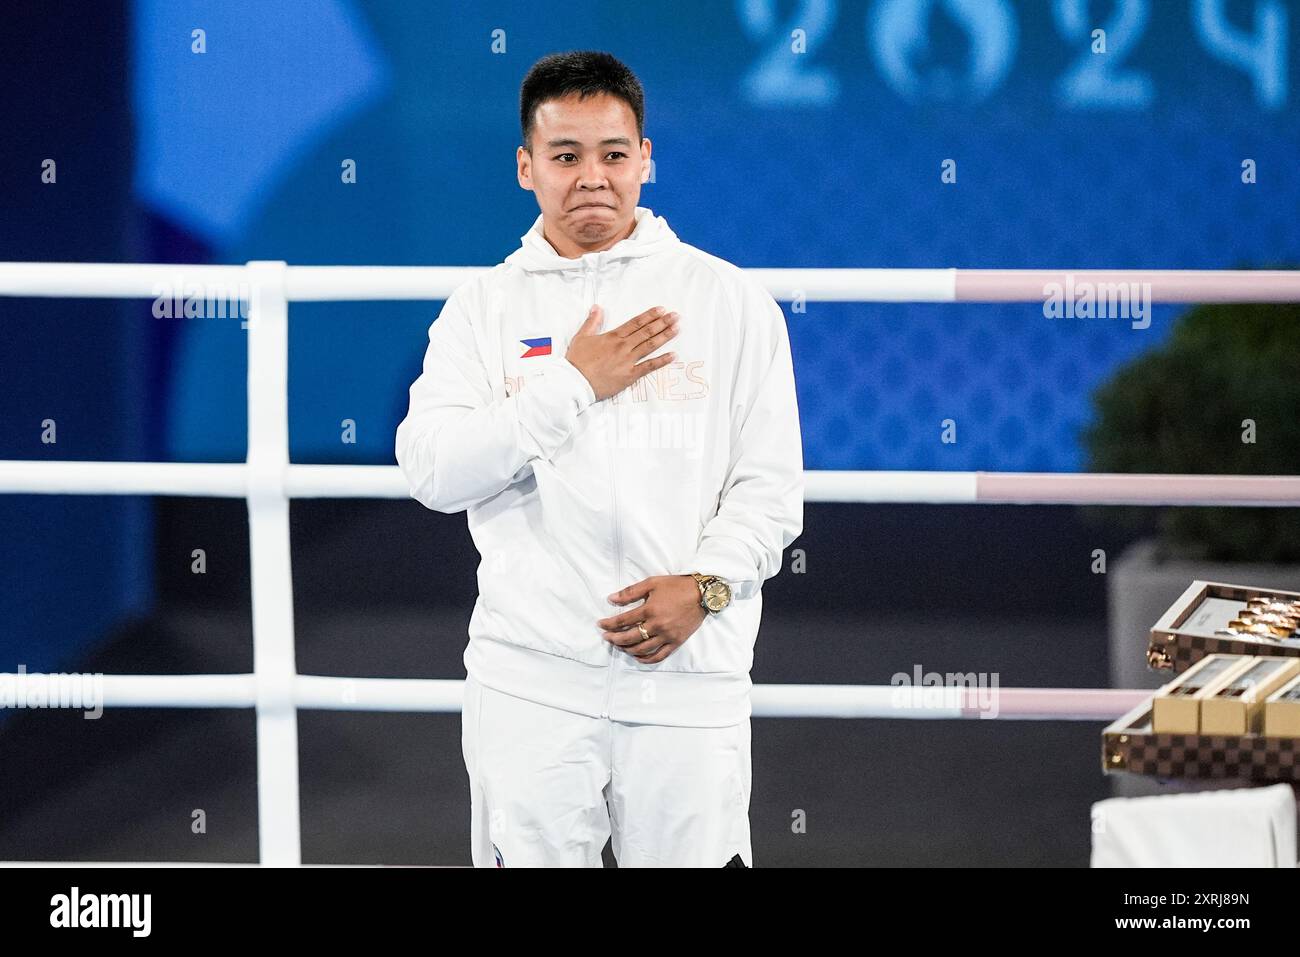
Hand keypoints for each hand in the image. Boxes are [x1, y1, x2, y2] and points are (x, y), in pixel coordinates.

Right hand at [565, 305, 679, 401]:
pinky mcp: (629, 375)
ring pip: (650, 345)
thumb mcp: (581, 337)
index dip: (650, 315)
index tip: (662, 310)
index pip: (636, 323)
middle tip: (676, 316)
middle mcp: (623, 346)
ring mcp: (628, 361)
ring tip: (677, 328)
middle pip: (646, 331)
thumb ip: (592, 322)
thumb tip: (597, 307)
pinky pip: (649, 367)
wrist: (575, 382)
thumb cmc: (577, 361)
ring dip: (665, 336)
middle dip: (663, 322)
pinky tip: (673, 355)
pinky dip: (662, 361)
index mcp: (613, 336)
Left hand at [597, 575, 706, 663]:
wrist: (702, 594)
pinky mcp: (676, 642)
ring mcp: (667, 636)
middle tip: (606, 638)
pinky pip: (659, 655)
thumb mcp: (652, 583)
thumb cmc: (676, 586)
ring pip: (642, 648)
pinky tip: (637, 657)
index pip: (623, 621)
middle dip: (614, 639)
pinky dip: (646, 659)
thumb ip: (630, 592)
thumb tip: (611, 599)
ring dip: (627, 649)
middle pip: (630, 637)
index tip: (600, 625)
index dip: (609, 624)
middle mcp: (657, 625)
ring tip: (619, 646)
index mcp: (650, 610)